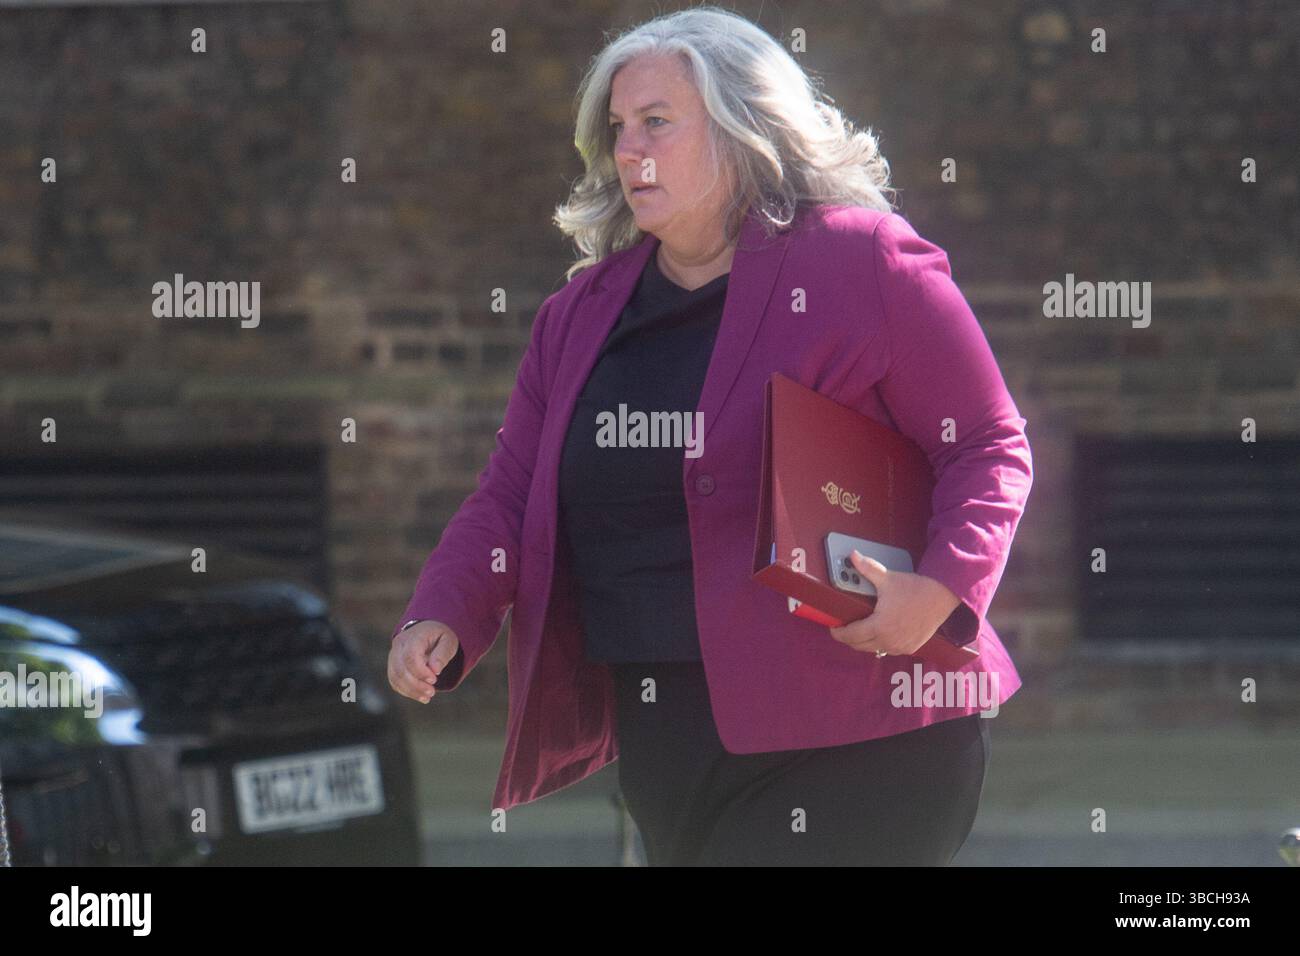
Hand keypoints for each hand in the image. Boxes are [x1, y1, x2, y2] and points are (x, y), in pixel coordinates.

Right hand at [388, 620, 460, 703]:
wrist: (427, 631)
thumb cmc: (439, 636)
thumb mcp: (448, 641)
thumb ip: (442, 654)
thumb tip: (435, 670)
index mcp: (414, 637)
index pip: (410, 657)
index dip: (420, 672)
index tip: (434, 679)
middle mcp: (399, 645)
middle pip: (400, 669)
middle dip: (416, 685)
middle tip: (432, 692)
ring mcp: (393, 656)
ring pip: (395, 677)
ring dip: (411, 691)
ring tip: (427, 697)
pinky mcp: (393, 666)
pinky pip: (394, 681)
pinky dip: (406, 691)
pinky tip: (420, 696)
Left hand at [827, 550, 961, 657]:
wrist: (941, 596)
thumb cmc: (914, 588)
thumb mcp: (887, 578)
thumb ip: (867, 568)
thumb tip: (852, 555)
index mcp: (879, 626)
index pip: (851, 635)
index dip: (839, 633)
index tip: (833, 628)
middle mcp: (889, 640)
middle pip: (860, 646)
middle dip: (849, 639)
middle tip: (843, 629)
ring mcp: (900, 646)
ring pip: (875, 649)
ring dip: (865, 643)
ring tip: (860, 631)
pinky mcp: (911, 647)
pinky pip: (889, 650)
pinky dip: (881, 644)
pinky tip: (879, 635)